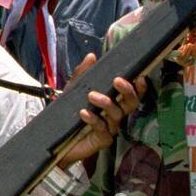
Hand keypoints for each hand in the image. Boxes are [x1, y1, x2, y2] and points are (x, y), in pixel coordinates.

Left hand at [57, 55, 145, 169]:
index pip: (132, 94)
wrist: (56, 137)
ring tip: (91, 95)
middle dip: (127, 91)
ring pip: (117, 115)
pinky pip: (103, 129)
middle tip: (117, 80)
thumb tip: (92, 56)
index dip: (139, 87)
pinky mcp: (102, 140)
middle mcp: (115, 115)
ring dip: (106, 103)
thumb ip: (82, 74)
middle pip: (131, 104)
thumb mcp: (74, 90)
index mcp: (113, 102)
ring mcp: (110, 128)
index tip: (139, 76)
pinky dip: (94, 119)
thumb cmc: (69, 113)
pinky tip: (84, 113)